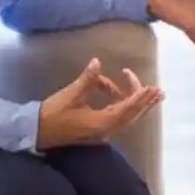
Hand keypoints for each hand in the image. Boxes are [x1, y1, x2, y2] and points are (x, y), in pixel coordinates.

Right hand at [36, 58, 161, 150]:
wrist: (36, 131)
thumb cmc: (52, 114)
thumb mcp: (70, 95)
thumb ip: (87, 79)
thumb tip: (97, 62)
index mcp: (100, 123)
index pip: (126, 110)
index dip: (140, 98)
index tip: (152, 89)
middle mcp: (105, 130)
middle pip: (132, 115)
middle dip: (144, 101)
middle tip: (158, 90)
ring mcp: (101, 131)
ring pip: (125, 115)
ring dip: (132, 99)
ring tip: (132, 78)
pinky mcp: (96, 128)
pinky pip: (115, 114)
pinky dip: (116, 99)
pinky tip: (105, 84)